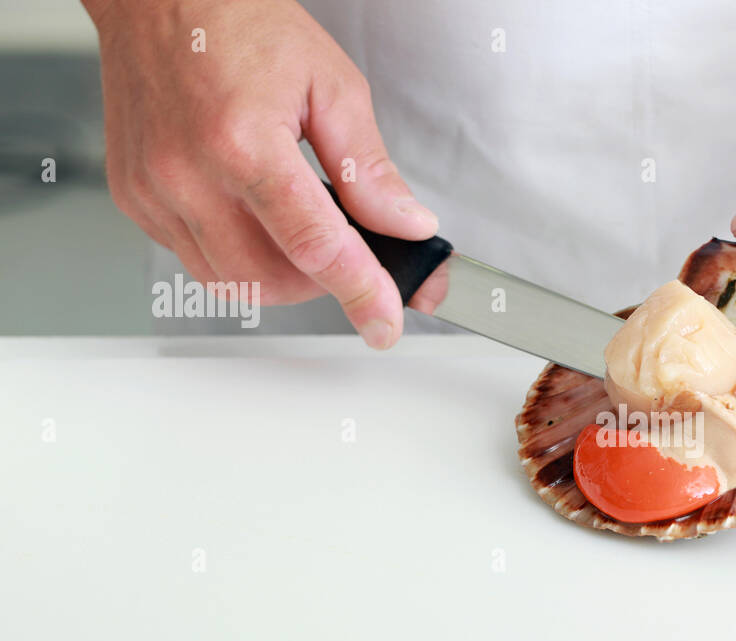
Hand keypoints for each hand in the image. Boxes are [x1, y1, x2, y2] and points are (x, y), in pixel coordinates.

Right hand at [85, 0, 439, 347]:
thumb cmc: (236, 21)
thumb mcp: (331, 85)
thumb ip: (370, 168)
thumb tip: (406, 226)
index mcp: (241, 142)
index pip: (314, 247)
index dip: (361, 292)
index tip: (385, 323)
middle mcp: (187, 173)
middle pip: (272, 280)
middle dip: (321, 282)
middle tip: (350, 253)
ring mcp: (154, 191)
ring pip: (232, 283)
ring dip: (281, 275)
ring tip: (301, 226)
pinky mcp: (137, 200)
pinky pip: (197, 260)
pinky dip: (239, 255)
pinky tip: (254, 214)